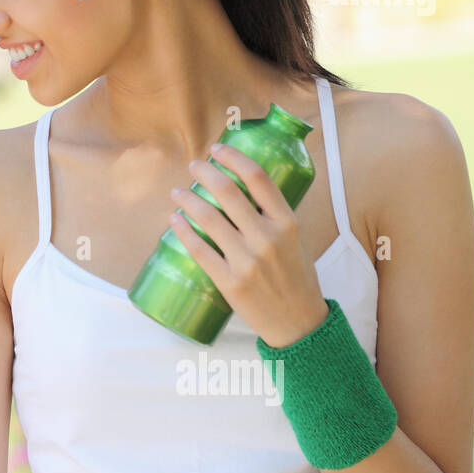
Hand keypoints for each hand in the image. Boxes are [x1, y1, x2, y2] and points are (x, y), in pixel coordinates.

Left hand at [167, 142, 328, 346]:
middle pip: (228, 192)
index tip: (218, 149)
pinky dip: (182, 230)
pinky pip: (198, 249)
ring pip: (208, 218)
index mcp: (287, 223)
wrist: (299, 324)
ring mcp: (247, 261)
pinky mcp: (230, 282)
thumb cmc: (295, 277)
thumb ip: (272, 217)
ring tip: (177, 192)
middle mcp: (268, 238)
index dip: (234, 158)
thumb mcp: (295, 240)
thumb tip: (241, 190)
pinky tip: (174, 219)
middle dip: (205, 173)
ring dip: (187, 199)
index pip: (258, 178)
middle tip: (194, 166)